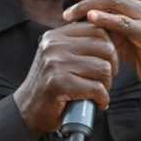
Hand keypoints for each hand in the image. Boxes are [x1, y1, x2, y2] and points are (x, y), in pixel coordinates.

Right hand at [13, 21, 118, 140]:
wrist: (27, 110)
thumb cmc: (50, 85)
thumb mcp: (59, 56)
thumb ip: (78, 44)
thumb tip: (112, 35)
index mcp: (55, 36)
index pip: (97, 29)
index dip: (110, 47)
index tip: (107, 62)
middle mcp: (54, 45)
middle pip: (104, 47)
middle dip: (111, 66)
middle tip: (105, 80)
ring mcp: (55, 63)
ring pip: (103, 68)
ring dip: (107, 85)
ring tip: (99, 93)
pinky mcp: (59, 83)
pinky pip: (96, 88)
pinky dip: (103, 99)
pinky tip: (98, 103)